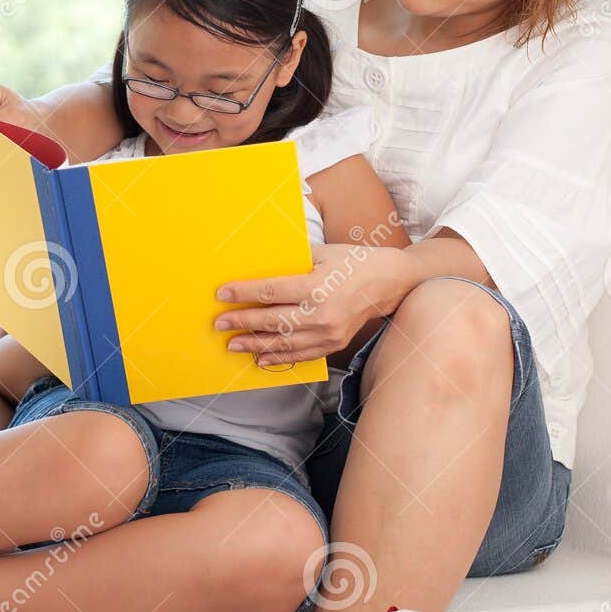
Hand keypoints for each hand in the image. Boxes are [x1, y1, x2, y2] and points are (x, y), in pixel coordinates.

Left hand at [214, 244, 415, 363]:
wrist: (390, 282)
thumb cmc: (353, 261)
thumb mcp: (322, 253)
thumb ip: (291, 263)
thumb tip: (257, 268)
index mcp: (317, 286)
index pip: (270, 291)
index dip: (243, 293)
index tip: (222, 295)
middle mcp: (322, 313)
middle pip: (272, 320)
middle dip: (242, 322)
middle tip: (220, 324)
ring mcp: (329, 333)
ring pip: (284, 343)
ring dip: (255, 344)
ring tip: (233, 344)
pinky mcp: (334, 344)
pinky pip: (301, 355)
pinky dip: (279, 358)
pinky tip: (261, 357)